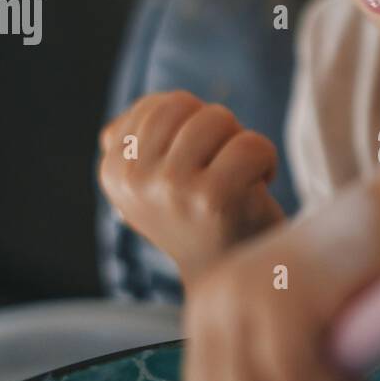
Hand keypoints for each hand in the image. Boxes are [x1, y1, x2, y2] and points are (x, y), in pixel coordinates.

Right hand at [98, 90, 283, 286]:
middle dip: (216, 128)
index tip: (198, 163)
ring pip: (218, 118)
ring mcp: (170, 188)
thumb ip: (138, 145)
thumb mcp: (154, 184)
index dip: (193, 125)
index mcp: (114, 172)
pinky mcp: (212, 197)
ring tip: (239, 177)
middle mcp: (134, 180)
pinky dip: (266, 160)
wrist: (230, 274)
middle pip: (185, 105)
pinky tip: (258, 187)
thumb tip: (127, 123)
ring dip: (240, 143)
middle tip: (224, 166)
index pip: (159, 106)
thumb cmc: (200, 217)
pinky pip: (250, 144)